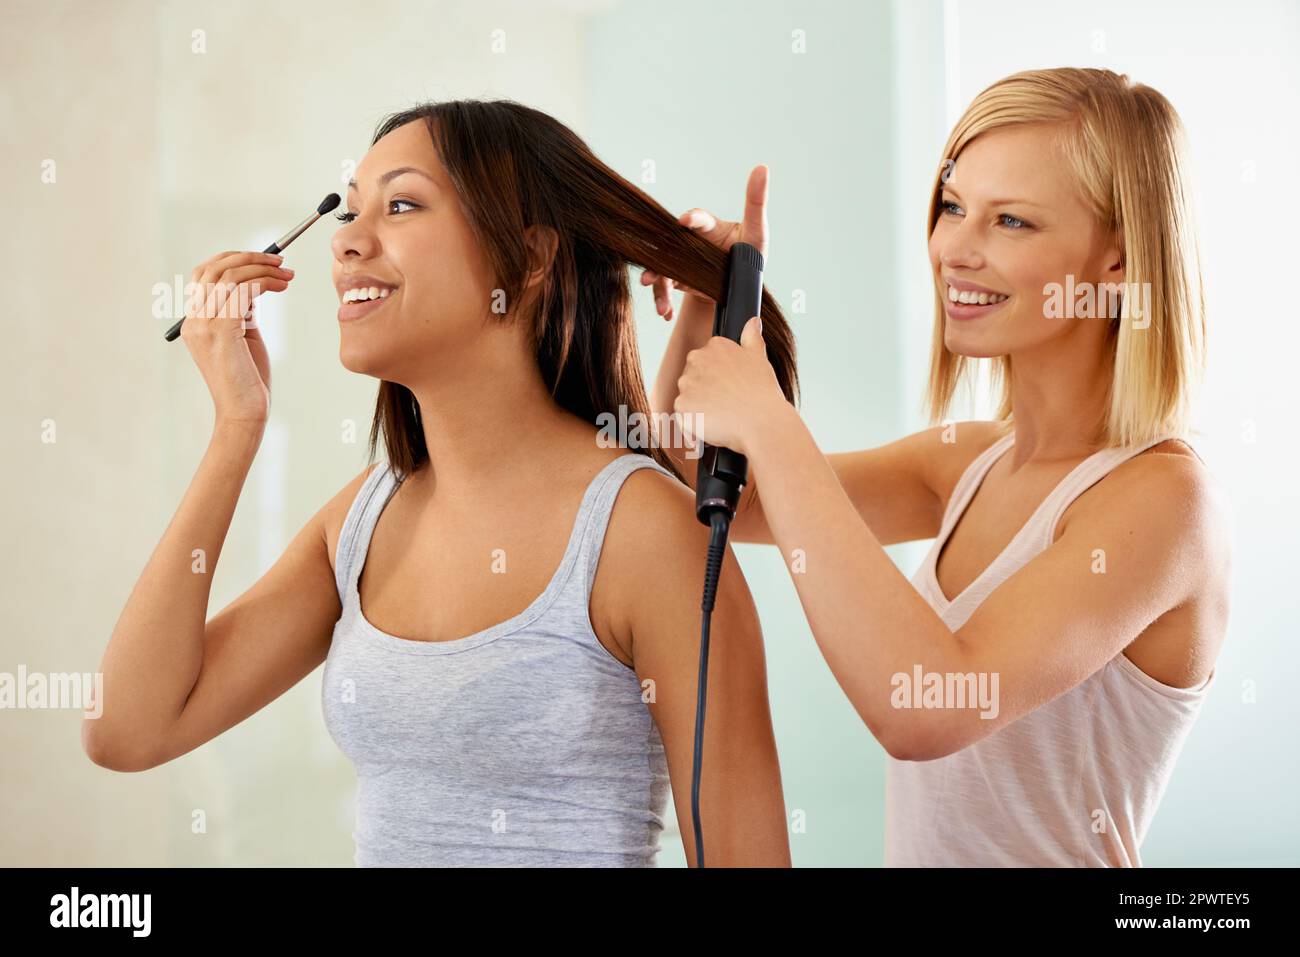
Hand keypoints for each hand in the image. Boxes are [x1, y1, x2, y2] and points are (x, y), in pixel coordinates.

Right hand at [179, 250, 294, 424]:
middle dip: (249, 257)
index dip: (232, 260)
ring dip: (262, 268)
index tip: (263, 261)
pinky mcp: (222, 329)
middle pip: (213, 268)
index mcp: (194, 321)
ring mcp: (204, 324)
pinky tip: (282, 285)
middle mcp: (194, 320)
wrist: (244, 412)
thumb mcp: (242, 337)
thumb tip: (253, 285)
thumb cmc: (248, 380)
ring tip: (287, 274)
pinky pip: (243, 290)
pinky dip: (264, 281)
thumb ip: (241, 311)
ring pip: (229, 275)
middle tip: (280, 261)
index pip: (204, 275)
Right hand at [639, 165, 768, 320]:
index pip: (700, 220)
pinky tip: (667, 313)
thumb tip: (762, 167)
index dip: (693, 219)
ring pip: (662, 268)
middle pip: (669, 244)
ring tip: (657, 301)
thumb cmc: (748, 251)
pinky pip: (665, 288)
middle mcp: (690, 241)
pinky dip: (663, 302)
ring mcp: (681, 261)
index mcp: (709, 227)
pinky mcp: (677, 279)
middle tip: (651, 273)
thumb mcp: (756, 231)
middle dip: (658, 258)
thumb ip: (756, 201)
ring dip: (657, 283)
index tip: (686, 221)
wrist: (736, 281)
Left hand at [673, 314, 784, 455]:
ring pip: (688, 399)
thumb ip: (752, 338)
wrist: (761, 422)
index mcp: (714, 346)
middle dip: (706, 392)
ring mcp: (686, 385)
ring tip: (722, 417)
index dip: (717, 378)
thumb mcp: (760, 359)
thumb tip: (753, 321)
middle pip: (693, 379)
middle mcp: (696, 361)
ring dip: (700, 409)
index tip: (729, 388)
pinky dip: (695, 426)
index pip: (705, 361)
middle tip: (726, 404)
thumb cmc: (762, 392)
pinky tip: (714, 428)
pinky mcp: (681, 408)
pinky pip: (684, 419)